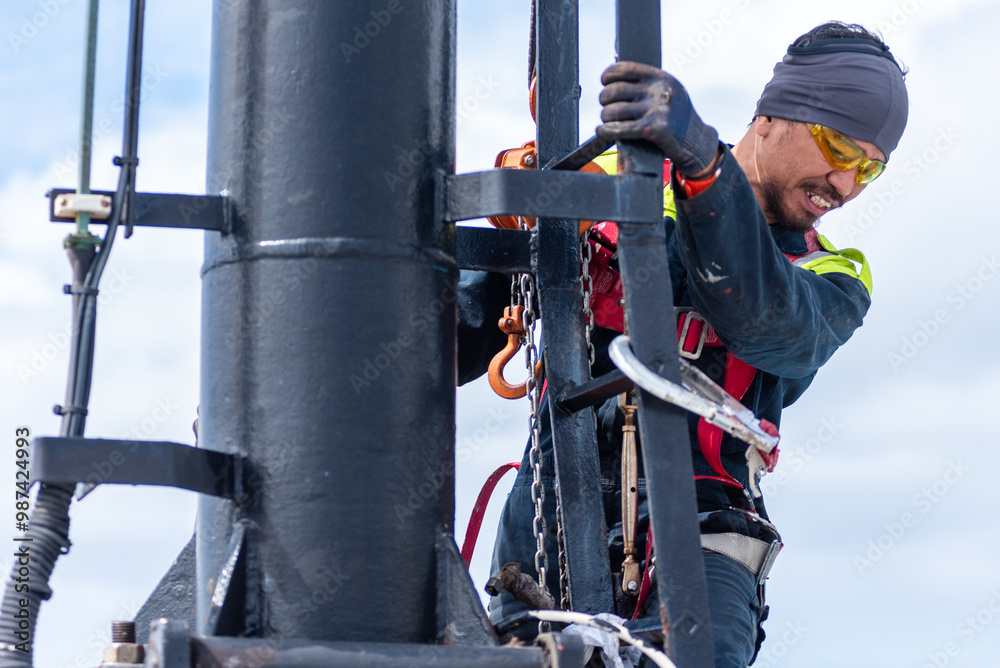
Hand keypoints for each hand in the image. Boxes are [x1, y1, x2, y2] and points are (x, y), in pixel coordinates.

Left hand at [597, 61, 719, 175]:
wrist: (697, 141)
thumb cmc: (676, 117)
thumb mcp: (669, 92)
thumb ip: (648, 85)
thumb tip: (613, 80)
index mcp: (661, 77)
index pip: (625, 69)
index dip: (609, 75)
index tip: (604, 82)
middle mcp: (659, 91)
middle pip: (615, 91)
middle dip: (605, 99)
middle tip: (606, 107)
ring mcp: (657, 110)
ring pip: (614, 111)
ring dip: (605, 117)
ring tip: (607, 120)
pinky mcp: (654, 129)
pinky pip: (620, 129)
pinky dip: (606, 131)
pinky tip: (602, 131)